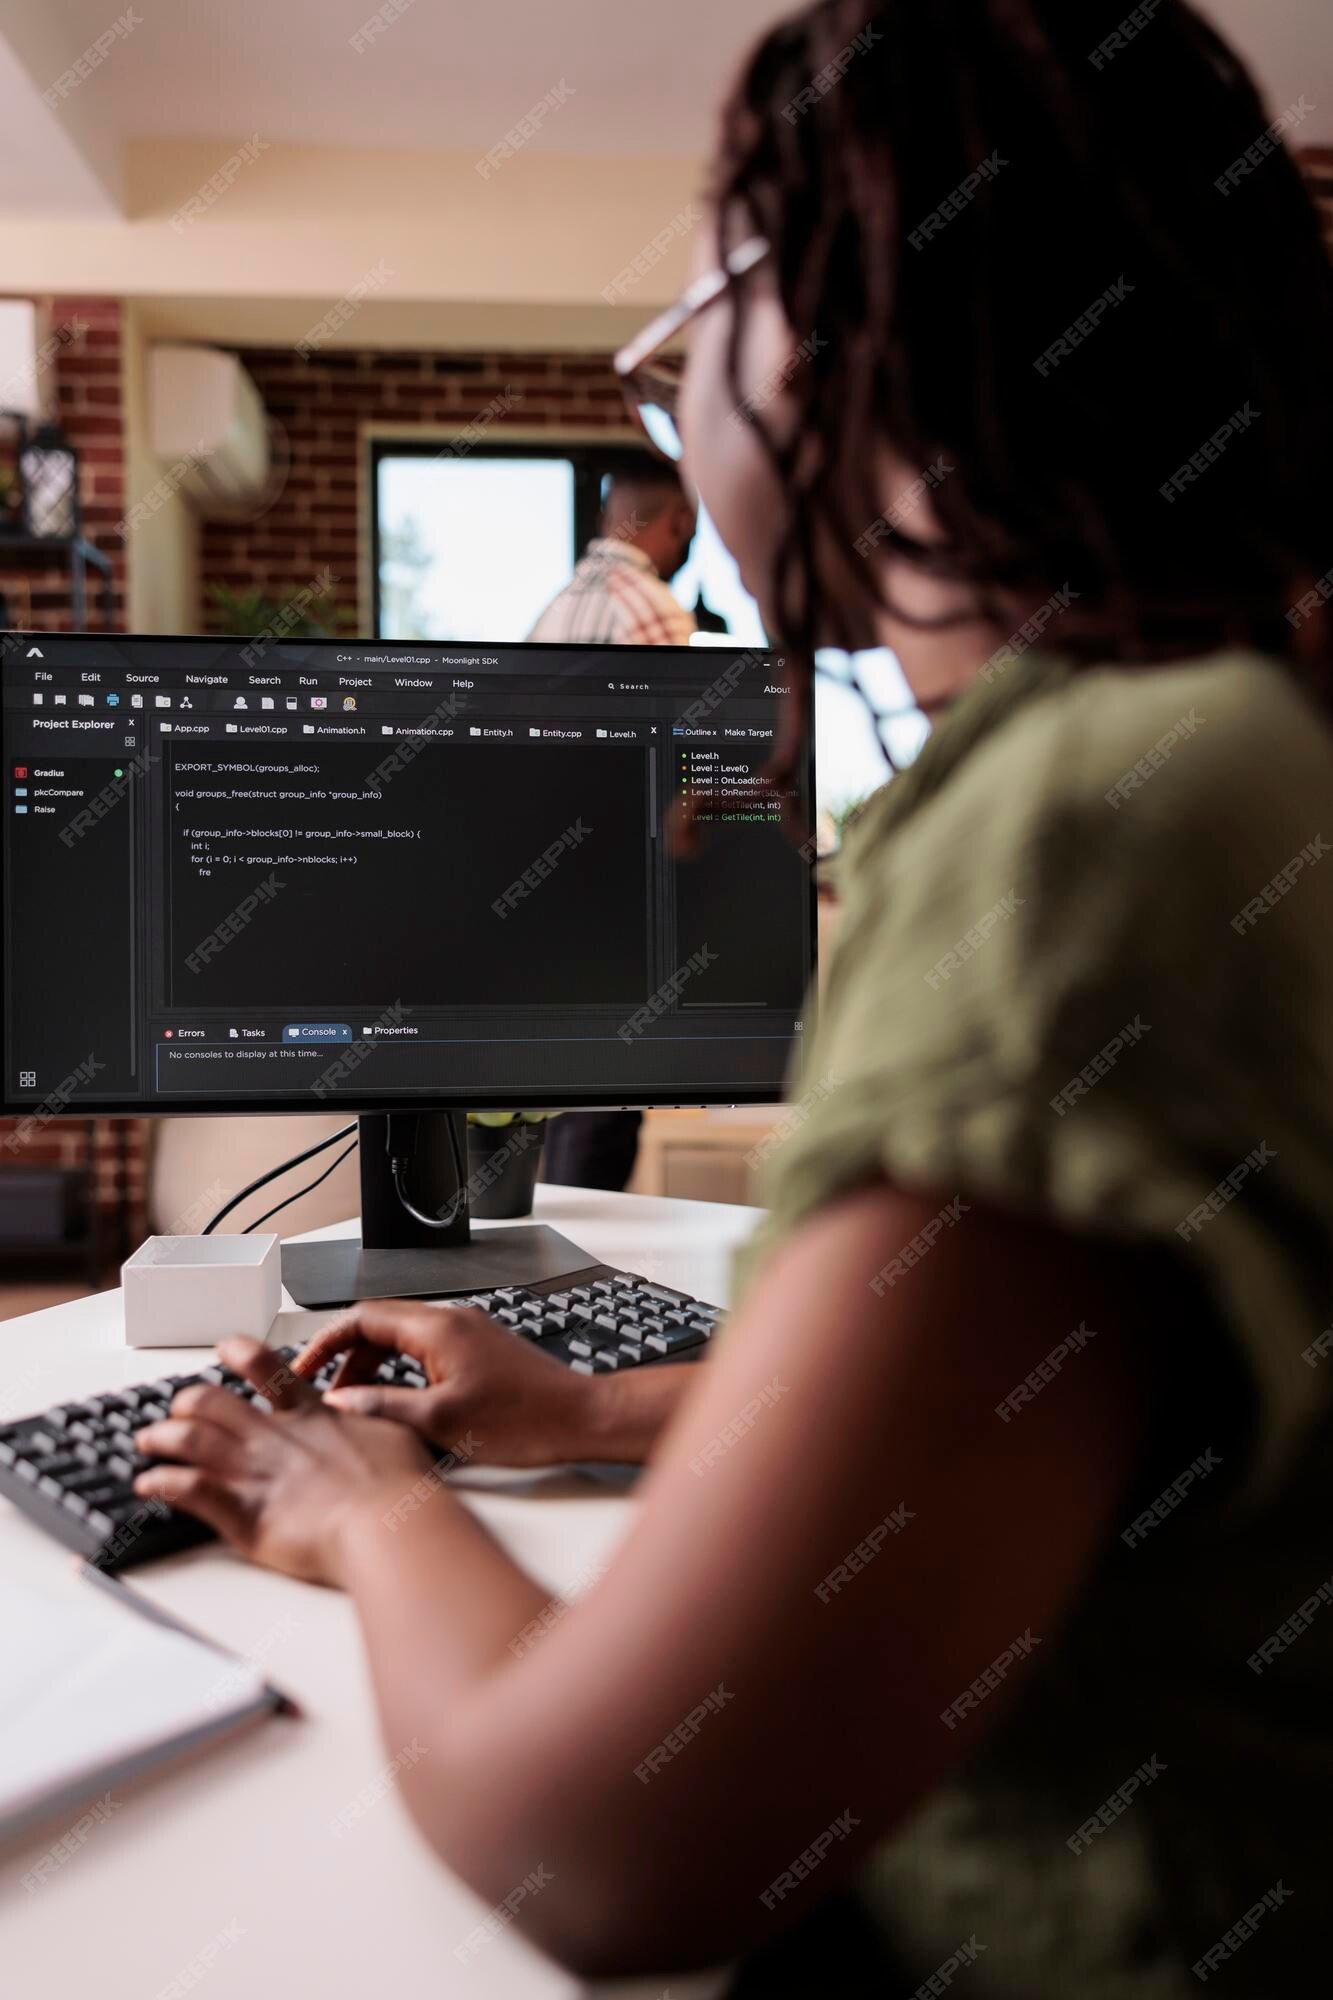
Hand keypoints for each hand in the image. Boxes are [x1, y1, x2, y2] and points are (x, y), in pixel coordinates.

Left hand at [133, 1337, 435, 1585]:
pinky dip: (161, 1484)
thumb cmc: (399, 1486)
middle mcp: (275, 1437)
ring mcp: (255, 1473)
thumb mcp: (396, 1433)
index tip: (226, 1347)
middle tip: (178, 1409)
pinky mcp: (243, 1514)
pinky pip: (187, 1491)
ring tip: (148, 1441)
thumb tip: (371, 1412)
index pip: (266, 1367)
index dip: (240, 1352)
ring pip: (188, 1438)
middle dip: (186, 1402)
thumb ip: (372, 1418)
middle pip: (211, 1402)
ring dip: (161, 1437)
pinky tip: (148, 1484)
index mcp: (311, 1415)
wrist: (387, 1525)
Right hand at [291, 1299, 599, 1467]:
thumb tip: (339, 1405)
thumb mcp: (442, 1422)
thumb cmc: (525, 1420)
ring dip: (373, 1364)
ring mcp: (469, 1332)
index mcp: (438, 1329)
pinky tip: (396, 1399)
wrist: (580, 1418)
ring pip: (402, 1337)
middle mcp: (453, 1320)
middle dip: (345, 1356)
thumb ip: (384, 1408)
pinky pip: (426, 1348)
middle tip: (324, 1393)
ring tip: (355, 1402)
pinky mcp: (480, 1348)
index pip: (362, 1317)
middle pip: (379, 1323)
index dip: (325, 1342)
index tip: (302, 1369)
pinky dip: (401, 1368)